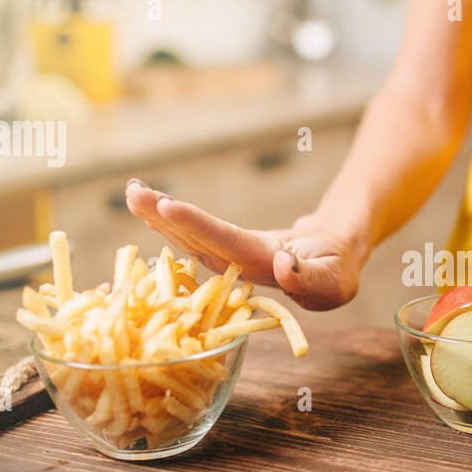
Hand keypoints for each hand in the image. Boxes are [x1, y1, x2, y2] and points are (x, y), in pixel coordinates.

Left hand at [124, 179, 363, 310]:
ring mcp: (229, 261)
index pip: (225, 245)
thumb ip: (312, 279)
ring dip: (159, 215)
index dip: (196, 226)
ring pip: (188, 238)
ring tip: (133, 191)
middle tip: (133, 193)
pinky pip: (193, 235)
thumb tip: (283, 266)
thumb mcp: (337, 280)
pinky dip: (170, 219)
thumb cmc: (338, 272)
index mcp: (263, 270)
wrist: (333, 264)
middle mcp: (237, 268)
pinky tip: (150, 206)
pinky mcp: (226, 252)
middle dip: (163, 217)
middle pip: (195, 242)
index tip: (167, 205)